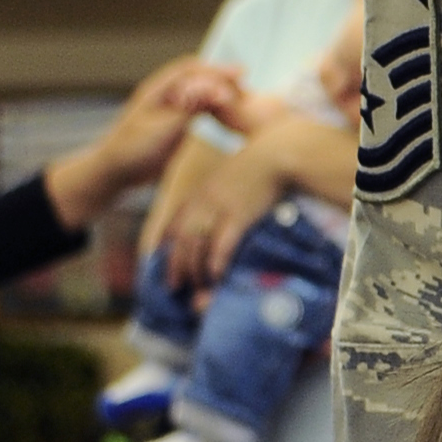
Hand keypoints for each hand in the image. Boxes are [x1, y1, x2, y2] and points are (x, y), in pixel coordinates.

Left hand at [42, 58, 243, 228]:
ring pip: (198, 91)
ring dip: (219, 90)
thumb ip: (189, 107)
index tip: (241, 73)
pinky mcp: (172, 124)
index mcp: (158, 90)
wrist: (114, 173)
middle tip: (245, 82)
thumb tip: (214, 87)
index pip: (192, 69)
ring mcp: (168, 109)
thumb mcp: (164, 129)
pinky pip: (197, 107)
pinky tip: (226, 112)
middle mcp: (163, 95)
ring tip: (241, 96)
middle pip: (197, 76)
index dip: (217, 69)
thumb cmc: (133, 151)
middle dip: (221, 76)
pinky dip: (214, 105)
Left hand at [161, 135, 286, 287]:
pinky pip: (222, 242)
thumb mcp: (230, 178)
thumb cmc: (258, 168)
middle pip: (181, 239)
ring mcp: (219, 208)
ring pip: (197, 243)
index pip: (173, 225)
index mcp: (199, 193)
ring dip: (195, 269)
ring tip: (199, 287)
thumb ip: (220, 196)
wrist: (276, 154)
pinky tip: (216, 275)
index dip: (165, 248)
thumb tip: (221, 217)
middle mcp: (203, 202)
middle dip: (175, 266)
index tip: (165, 266)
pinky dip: (216, 261)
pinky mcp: (239, 215)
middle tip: (175, 287)